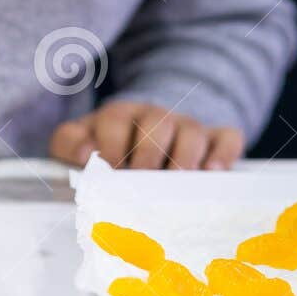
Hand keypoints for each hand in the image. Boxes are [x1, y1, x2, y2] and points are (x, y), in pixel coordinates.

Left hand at [48, 100, 244, 170]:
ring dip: (184, 158)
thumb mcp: (79, 141)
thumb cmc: (107, 147)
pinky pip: (228, 138)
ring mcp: (187, 126)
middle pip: (157, 123)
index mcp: (119, 114)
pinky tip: (212, 172)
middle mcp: (155, 116)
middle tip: (141, 181)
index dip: (111, 145)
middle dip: (148, 154)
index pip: (115, 119)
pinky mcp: (214, 140)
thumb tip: (85, 155)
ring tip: (175, 182)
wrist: (143, 137)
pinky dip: (223, 153)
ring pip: (192, 131)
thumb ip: (68, 143)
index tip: (109, 170)